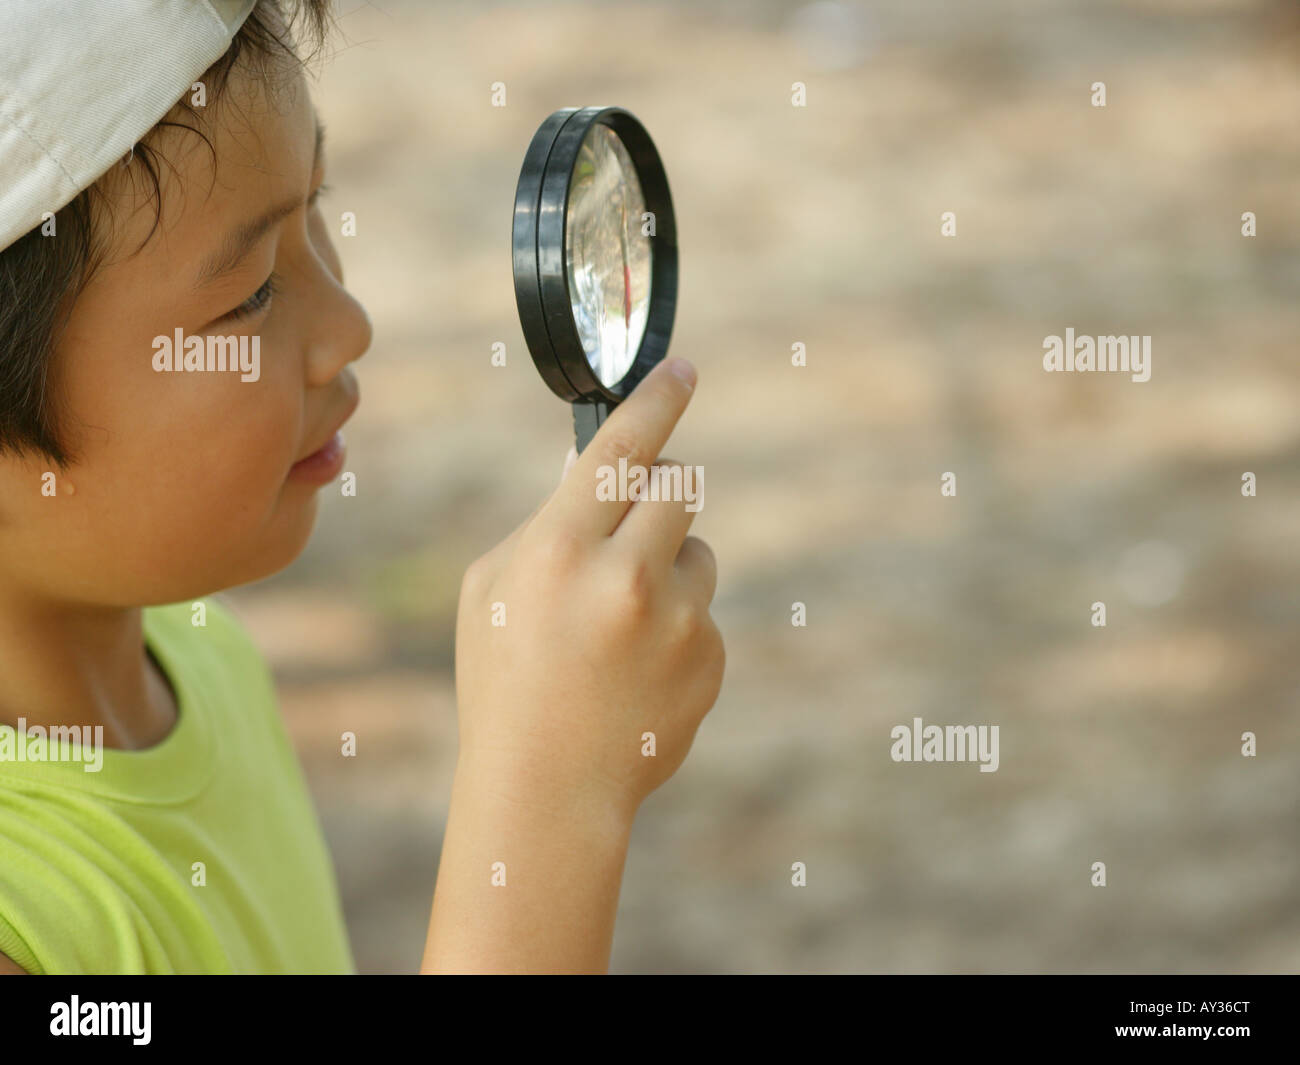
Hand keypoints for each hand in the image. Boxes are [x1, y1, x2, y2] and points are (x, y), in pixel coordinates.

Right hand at [453, 357, 724, 823]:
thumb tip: (605, 476)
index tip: (685, 369)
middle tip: (638, 523)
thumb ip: (550, 523)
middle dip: (664, 493)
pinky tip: (636, 671)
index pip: (624, 447)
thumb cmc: (504, 678)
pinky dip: (678, 627)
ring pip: (698, 553)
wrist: (547, 788)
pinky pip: (704, 612)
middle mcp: (627, 578)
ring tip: (619, 630)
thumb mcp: (494, 585)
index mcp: (559, 549)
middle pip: (682, 485)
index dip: (659, 399)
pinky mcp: (711, 659)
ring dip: (669, 571)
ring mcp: (678, 622)